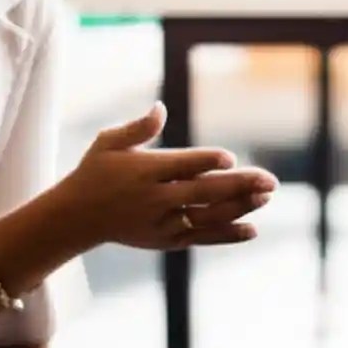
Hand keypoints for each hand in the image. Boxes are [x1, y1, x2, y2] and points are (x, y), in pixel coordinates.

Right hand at [63, 102, 278, 249]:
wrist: (77, 218)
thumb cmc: (95, 172)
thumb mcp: (108, 143)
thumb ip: (138, 128)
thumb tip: (161, 107)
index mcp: (144, 171)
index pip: (182, 165)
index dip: (206, 161)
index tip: (230, 158)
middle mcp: (155, 198)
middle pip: (203, 192)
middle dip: (239, 186)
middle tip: (271, 180)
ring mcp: (163, 222)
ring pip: (208, 216)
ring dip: (240, 208)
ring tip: (267, 197)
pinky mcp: (166, 240)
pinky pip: (202, 238)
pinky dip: (227, 235)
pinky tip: (252, 229)